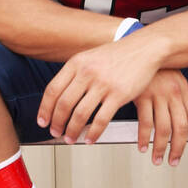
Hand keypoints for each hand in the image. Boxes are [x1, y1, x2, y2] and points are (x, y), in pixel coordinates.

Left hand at [37, 32, 165, 143]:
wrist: (144, 48)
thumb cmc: (118, 55)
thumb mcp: (90, 57)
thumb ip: (75, 73)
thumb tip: (59, 95)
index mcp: (77, 63)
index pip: (53, 90)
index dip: (45, 109)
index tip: (42, 121)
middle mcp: (87, 72)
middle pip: (64, 104)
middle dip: (57, 123)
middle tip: (55, 132)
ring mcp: (103, 84)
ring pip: (80, 114)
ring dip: (73, 130)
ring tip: (71, 138)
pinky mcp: (119, 94)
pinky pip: (101, 119)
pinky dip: (94, 133)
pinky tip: (90, 139)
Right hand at [136, 70, 187, 165]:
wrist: (135, 47)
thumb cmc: (151, 66)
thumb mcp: (171, 78)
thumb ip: (177, 97)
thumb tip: (181, 119)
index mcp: (183, 89)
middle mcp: (173, 92)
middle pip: (181, 127)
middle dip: (178, 148)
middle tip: (174, 161)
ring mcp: (158, 94)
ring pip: (163, 128)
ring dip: (160, 148)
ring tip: (157, 158)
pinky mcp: (141, 95)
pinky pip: (145, 123)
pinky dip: (143, 138)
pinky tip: (142, 146)